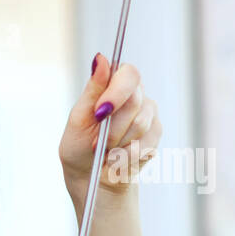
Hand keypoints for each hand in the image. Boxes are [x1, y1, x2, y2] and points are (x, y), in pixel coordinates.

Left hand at [58, 54, 162, 205]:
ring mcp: (148, 113)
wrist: (91, 177)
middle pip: (135, 101)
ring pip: (141, 124)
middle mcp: (135, 94)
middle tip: (98, 141)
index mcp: (113, 84)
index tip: (100, 112)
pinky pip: (147, 143)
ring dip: (118, 143)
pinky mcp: (156, 134)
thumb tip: (100, 58)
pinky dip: (127, 155)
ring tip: (106, 150)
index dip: (117, 93)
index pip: (128, 74)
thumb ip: (93, 90)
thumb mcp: (78, 118)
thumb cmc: (79, 146)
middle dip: (112, 126)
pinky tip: (117, 157)